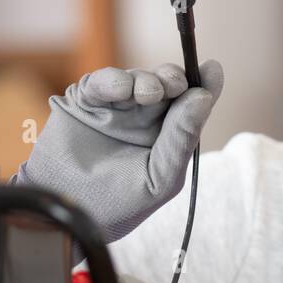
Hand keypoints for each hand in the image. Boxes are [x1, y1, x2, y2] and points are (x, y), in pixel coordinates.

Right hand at [11, 60, 222, 242]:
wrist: (70, 213)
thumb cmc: (118, 204)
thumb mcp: (160, 178)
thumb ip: (182, 139)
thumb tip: (203, 98)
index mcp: (166, 137)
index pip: (188, 108)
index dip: (202, 86)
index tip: (212, 69)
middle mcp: (143, 119)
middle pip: (165, 86)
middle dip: (172, 79)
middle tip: (174, 83)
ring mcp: (115, 108)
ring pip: (136, 79)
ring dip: (145, 80)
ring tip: (148, 91)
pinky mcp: (86, 101)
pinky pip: (101, 83)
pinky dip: (112, 81)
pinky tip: (121, 88)